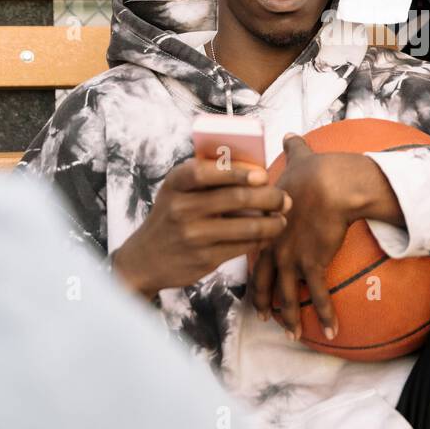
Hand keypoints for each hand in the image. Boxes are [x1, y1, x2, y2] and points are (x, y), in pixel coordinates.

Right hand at [112, 157, 289, 296]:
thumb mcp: (178, 191)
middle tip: (285, 198)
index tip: (262, 174)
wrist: (144, 259)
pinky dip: (261, 240)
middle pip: (235, 198)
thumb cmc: (172, 216)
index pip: (206, 171)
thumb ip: (207, 177)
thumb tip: (256, 168)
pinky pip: (243, 246)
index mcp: (176, 183)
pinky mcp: (204, 258)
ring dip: (272, 223)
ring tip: (282, 219)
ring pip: (245, 226)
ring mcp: (192, 235)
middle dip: (268, 197)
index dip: (237, 172)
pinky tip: (268, 235)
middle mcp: (181, 208)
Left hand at [250, 134, 363, 341]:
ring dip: (291, 318)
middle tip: (264, 319)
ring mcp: (291, 258)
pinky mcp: (313, 264)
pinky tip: (332, 330)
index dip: (253, 272)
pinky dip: (325, 314)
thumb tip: (290, 136)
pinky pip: (319, 296)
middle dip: (264, 303)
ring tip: (294, 335)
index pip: (254, 254)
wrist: (331, 184)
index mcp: (266, 225)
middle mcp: (273, 246)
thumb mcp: (298, 159)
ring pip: (287, 296)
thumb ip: (292, 151)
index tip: (253, 285)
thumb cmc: (316, 171)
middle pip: (264, 282)